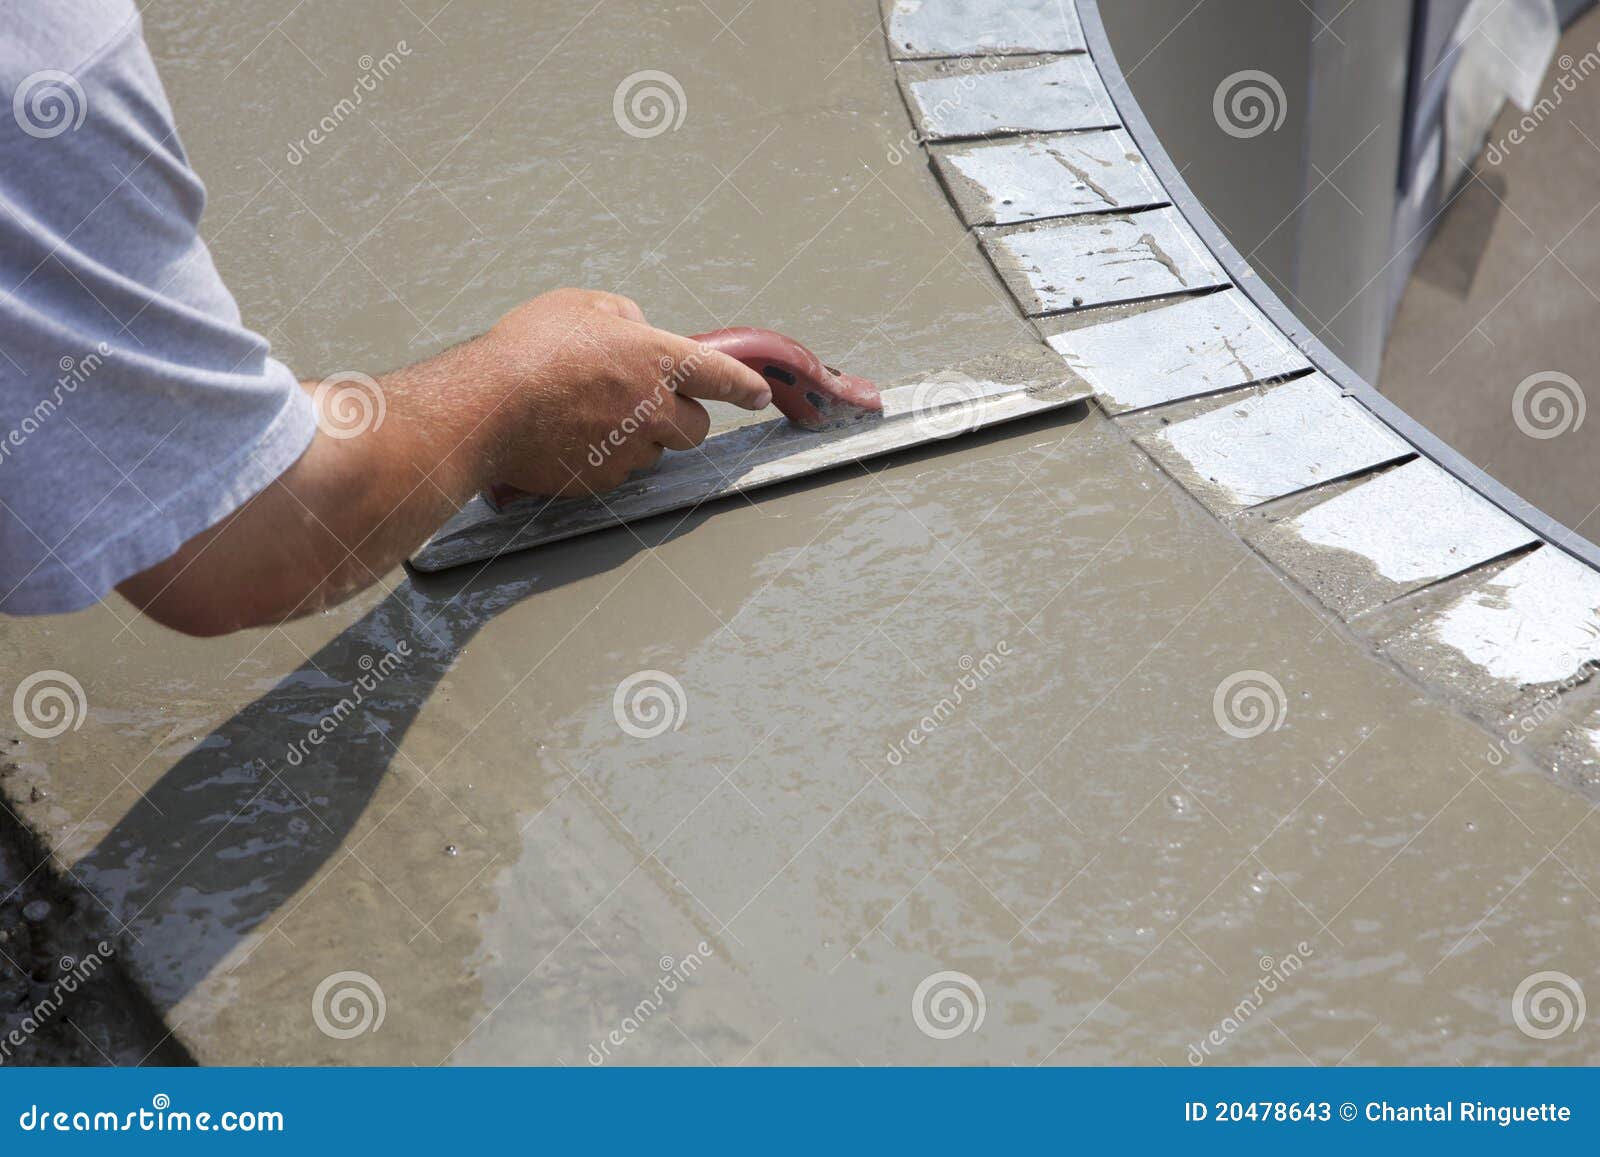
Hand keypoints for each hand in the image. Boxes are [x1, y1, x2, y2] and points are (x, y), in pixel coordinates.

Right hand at [472, 289, 772, 495]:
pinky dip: (605, 458)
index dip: (744, 387)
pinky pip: (619, 471)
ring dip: (639, 438)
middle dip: (681, 418)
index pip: (720, 375)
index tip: (758, 395)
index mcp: (655, 357)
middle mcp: (652, 406)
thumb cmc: (527, 349)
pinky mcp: (604, 478)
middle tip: (649, 406)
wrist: (487, 407)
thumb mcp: (577, 304)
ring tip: (590, 416)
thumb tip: (638, 326)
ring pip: (656, 451)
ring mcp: (630, 447)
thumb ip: (621, 313)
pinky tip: (572, 437)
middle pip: (696, 427)